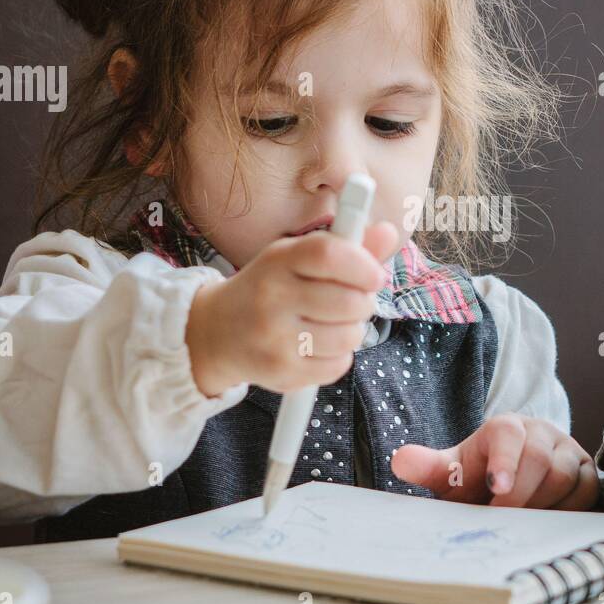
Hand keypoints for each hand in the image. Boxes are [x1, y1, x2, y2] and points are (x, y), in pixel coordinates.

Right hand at [186, 220, 397, 395]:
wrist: (215, 332)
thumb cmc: (269, 289)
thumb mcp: (296, 259)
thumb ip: (345, 248)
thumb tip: (388, 232)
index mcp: (278, 260)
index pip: (330, 254)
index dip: (363, 264)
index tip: (374, 275)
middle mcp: (272, 297)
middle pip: (349, 301)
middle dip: (363, 302)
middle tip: (352, 301)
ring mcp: (274, 337)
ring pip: (348, 336)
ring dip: (352, 331)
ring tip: (332, 324)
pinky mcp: (281, 371)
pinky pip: (338, 365)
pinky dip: (338, 356)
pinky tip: (318, 346)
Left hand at [390, 413, 598, 509]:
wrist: (505, 485)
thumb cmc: (476, 478)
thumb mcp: (450, 473)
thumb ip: (427, 466)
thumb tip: (400, 460)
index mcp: (505, 427)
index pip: (508, 435)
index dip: (504, 462)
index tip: (495, 490)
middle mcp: (540, 432)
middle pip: (539, 459)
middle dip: (520, 494)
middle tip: (502, 518)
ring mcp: (567, 450)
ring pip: (565, 475)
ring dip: (542, 504)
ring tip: (520, 520)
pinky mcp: (586, 471)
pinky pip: (586, 490)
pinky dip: (567, 510)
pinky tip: (545, 521)